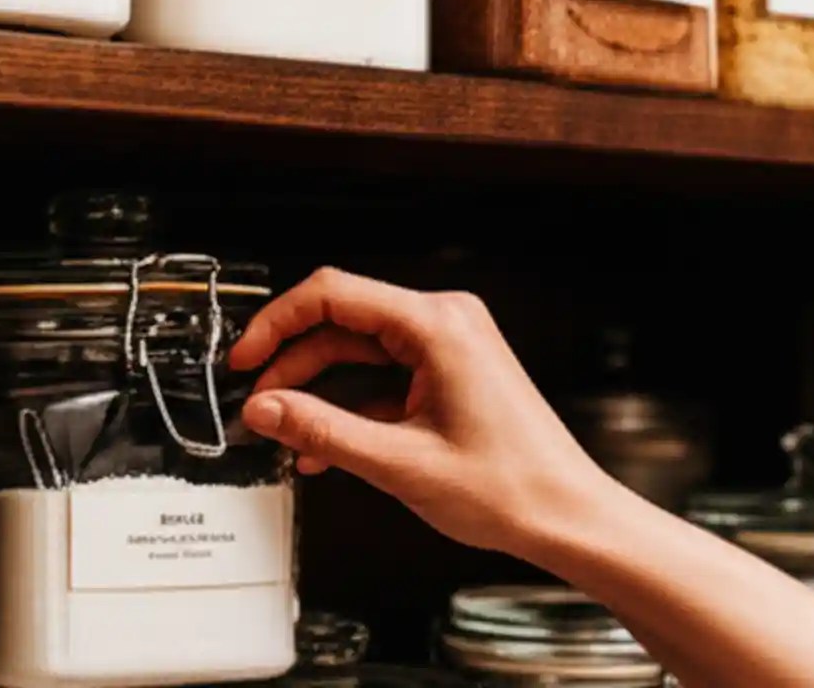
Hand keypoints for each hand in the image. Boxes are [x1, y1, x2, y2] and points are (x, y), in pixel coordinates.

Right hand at [230, 268, 614, 555]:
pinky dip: (349, 406)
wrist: (567, 517)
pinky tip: (321, 445)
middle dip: (292, 365)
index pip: (333, 295)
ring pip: (357, 352)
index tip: (246, 357)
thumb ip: (322, 430)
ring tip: (285, 430)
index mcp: (437, 326)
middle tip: (258, 402)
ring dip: (317, 390)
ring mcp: (449, 347)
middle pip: (341, 323)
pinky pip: (381, 376)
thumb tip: (266, 409)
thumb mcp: (399, 462)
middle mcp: (445, 323)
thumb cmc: (513, 488)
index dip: (277, 324)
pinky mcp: (448, 373)